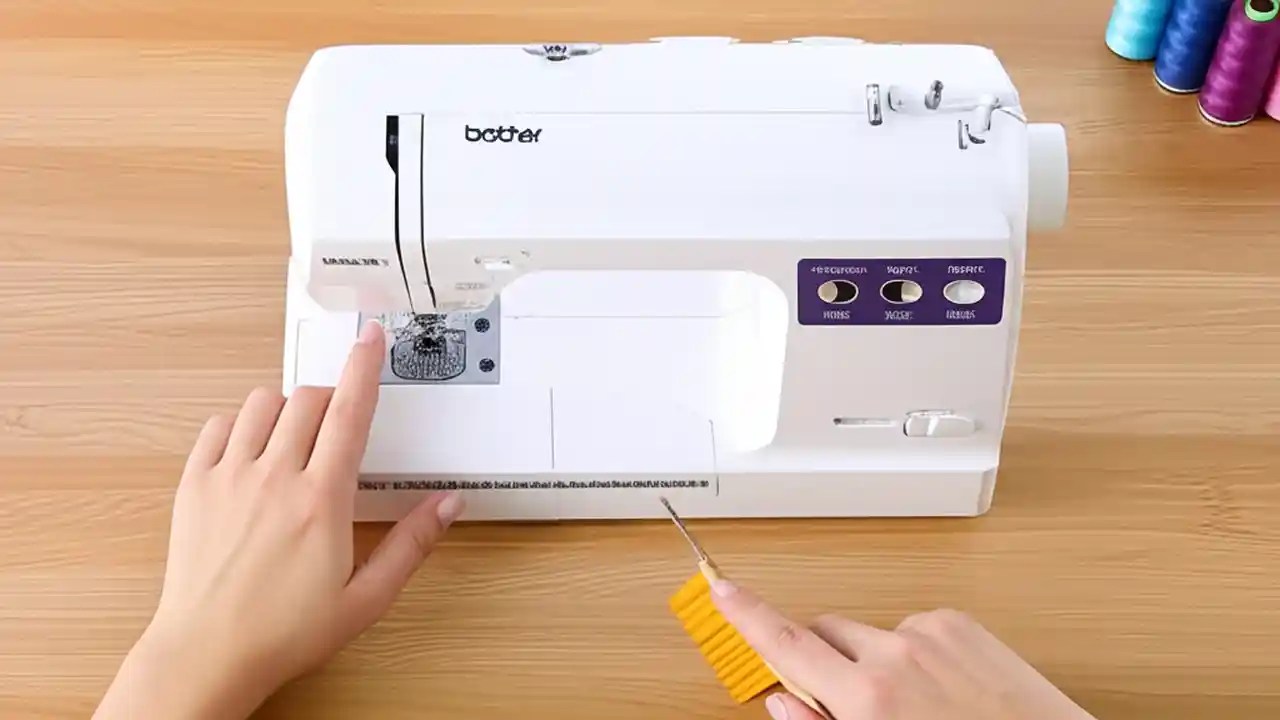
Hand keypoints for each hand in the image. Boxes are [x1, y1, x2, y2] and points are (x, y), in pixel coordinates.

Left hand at [95, 320, 464, 719]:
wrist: (208, 655)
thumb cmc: (285, 633)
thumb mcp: (366, 598)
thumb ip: (411, 545)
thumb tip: (448, 505)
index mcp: (321, 501)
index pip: (349, 412)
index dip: (364, 367)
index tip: (370, 338)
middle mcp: (274, 478)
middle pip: (307, 399)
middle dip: (329, 397)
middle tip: (337, 423)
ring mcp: (229, 478)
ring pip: (261, 404)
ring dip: (285, 408)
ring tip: (295, 439)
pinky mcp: (194, 487)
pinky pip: (217, 427)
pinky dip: (239, 425)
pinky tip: (251, 452)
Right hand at [709, 580, 1095, 719]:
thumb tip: (783, 703)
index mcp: (868, 699)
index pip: (786, 643)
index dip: (745, 613)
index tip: (720, 587)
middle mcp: (896, 656)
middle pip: (822, 632)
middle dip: (819, 658)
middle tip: (839, 697)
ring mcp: (931, 633)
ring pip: (868, 632)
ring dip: (871, 658)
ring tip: (911, 704)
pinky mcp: (961, 623)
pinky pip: (912, 628)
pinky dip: (912, 651)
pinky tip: (939, 689)